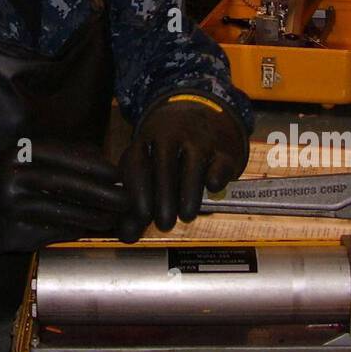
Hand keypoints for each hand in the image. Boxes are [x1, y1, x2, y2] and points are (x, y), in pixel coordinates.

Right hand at [0, 140, 129, 254]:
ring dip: (92, 216)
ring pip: (61, 212)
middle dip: (100, 193)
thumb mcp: (21, 159)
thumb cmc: (1, 181)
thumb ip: (57, 157)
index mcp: (17, 154)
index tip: (116, 174)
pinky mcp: (12, 234)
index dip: (92, 165)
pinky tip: (89, 229)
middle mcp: (12, 177)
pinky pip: (51, 232)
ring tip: (113, 218)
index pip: (62, 156)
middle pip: (65, 185)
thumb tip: (102, 161)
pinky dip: (73, 231)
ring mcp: (10, 207)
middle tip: (124, 199)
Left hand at [118, 97, 248, 240]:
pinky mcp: (223, 150)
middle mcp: (170, 135)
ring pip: (193, 164)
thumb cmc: (167, 152)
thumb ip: (137, 203)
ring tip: (186, 216)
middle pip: (165, 167)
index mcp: (145, 140)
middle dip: (164, 198)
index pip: (138, 164)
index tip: (142, 216)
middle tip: (164, 224)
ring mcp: (199, 140)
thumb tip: (126, 236)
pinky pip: (219, 162)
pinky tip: (211, 188)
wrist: (201, 115)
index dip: (139, 191)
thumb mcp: (148, 167)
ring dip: (189, 192)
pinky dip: (216, 175)